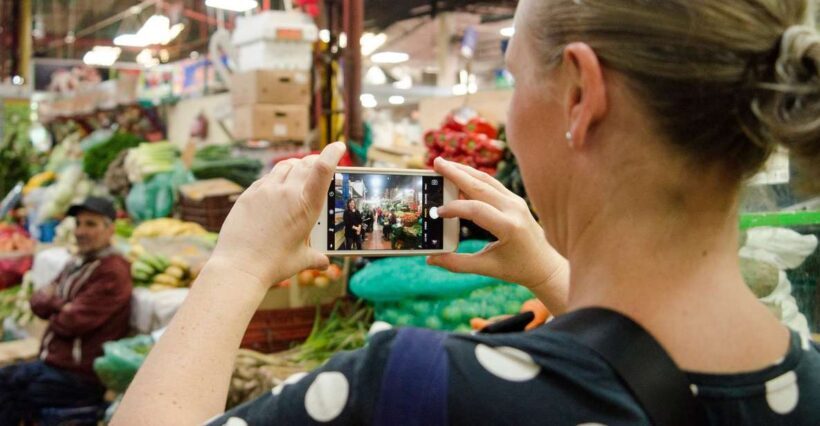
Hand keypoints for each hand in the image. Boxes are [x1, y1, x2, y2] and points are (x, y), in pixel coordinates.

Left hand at [209, 143, 345, 287]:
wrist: (240, 266)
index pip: (323, 169)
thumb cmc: (274, 265)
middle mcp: (286, 192)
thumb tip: (324, 262)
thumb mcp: (301, 260)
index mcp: (306, 205)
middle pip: (305, 164)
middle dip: (315, 160)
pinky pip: (266, 179)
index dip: (333, 152)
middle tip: (320, 162)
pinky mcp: (248, 195)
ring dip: (295, 166)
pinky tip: (276, 187)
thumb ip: (315, 257)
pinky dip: (276, 178)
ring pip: (284, 167)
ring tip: (299, 171)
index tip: (339, 146)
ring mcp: (265, 191)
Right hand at [427, 158, 568, 310]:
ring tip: (444, 164)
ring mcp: (516, 201)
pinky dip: (474, 178)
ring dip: (464, 171)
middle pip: (481, 185)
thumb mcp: (488, 268)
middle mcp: (514, 209)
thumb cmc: (518, 268)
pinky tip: (459, 176)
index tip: (437, 213)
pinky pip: (492, 184)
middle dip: (456, 173)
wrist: (546, 265)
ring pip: (487, 180)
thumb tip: (432, 259)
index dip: (454, 208)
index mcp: (509, 227)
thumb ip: (458, 264)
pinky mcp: (515, 200)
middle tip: (436, 163)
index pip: (476, 209)